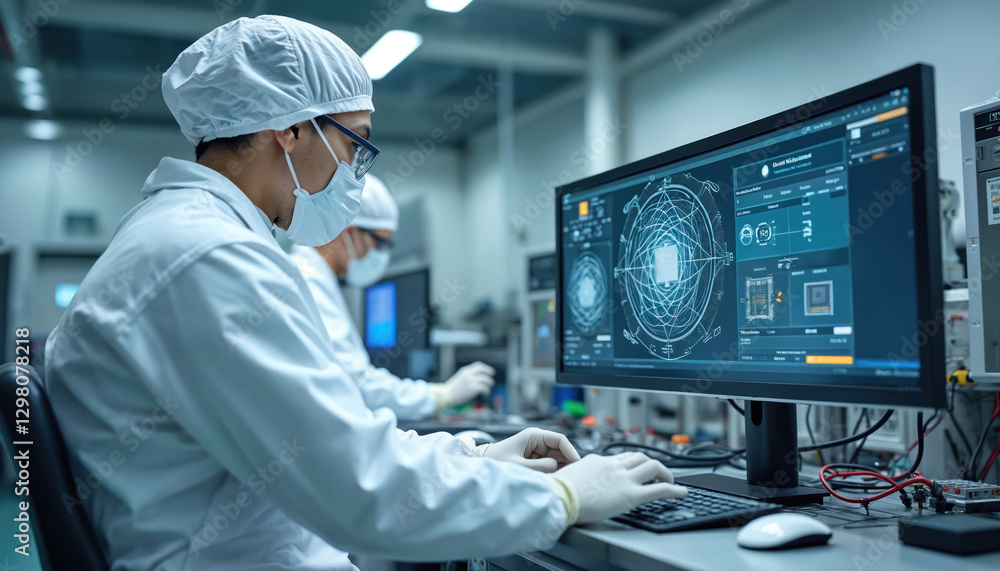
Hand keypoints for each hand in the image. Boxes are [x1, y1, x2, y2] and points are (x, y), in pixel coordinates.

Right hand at [444, 361, 494, 405]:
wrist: (445, 395)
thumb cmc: (451, 390)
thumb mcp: (459, 378)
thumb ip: (468, 376)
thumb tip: (478, 379)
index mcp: (465, 371)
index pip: (479, 365)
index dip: (486, 368)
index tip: (491, 372)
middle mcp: (469, 374)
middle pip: (483, 371)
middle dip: (489, 376)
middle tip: (491, 382)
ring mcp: (471, 381)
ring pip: (486, 380)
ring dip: (489, 384)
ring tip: (488, 389)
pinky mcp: (472, 388)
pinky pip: (484, 388)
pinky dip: (487, 391)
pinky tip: (485, 393)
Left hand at [482, 428, 580, 472]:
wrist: (483, 465)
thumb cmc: (497, 461)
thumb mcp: (519, 465)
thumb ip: (539, 466)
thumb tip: (556, 466)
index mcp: (534, 435)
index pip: (560, 440)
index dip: (571, 451)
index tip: (578, 465)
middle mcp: (538, 441)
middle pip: (561, 450)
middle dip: (567, 462)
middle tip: (572, 477)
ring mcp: (538, 451)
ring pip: (557, 459)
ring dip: (561, 469)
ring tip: (563, 480)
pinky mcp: (536, 460)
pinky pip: (550, 466)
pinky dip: (554, 472)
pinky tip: (555, 481)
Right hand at [554, 452, 686, 523]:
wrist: (559, 496)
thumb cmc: (558, 490)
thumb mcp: (569, 475)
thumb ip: (580, 475)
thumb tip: (577, 480)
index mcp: (598, 461)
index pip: (621, 457)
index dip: (631, 463)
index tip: (635, 467)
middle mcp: (613, 466)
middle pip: (639, 457)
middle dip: (651, 464)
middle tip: (657, 472)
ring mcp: (624, 479)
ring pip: (652, 467)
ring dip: (665, 473)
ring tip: (670, 481)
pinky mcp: (631, 495)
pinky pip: (659, 489)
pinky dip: (674, 490)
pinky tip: (681, 492)